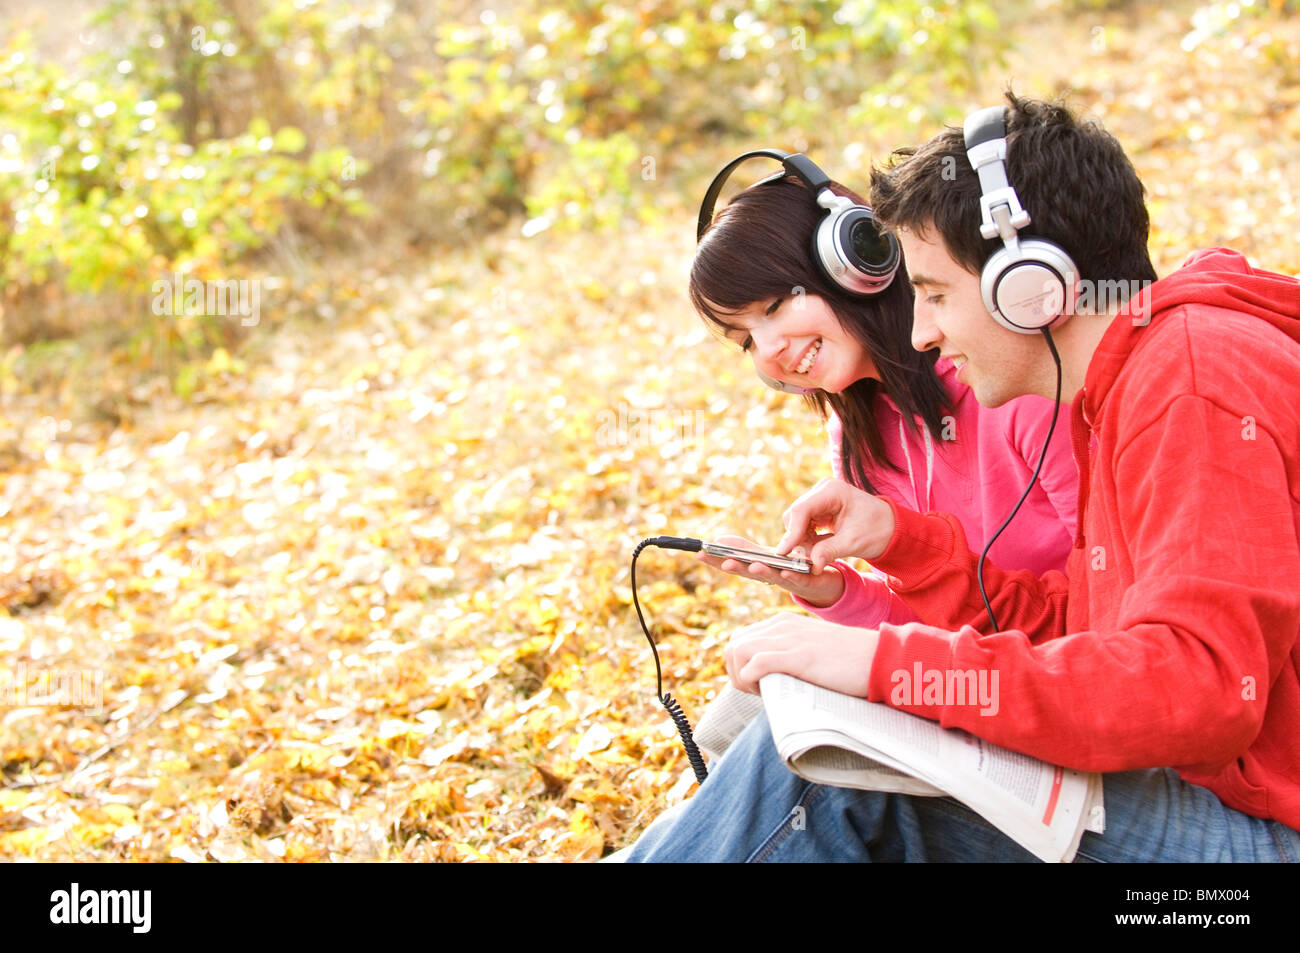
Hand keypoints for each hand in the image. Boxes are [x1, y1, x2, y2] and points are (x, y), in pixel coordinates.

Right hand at [696, 534, 846, 607]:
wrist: (822, 583)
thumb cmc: (789, 568)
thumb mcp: (765, 556)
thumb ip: (746, 549)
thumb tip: (721, 539)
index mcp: (758, 567)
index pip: (733, 562)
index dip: (716, 559)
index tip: (699, 552)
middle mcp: (770, 576)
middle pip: (748, 571)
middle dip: (734, 566)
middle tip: (720, 561)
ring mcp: (788, 580)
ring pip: (773, 576)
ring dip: (762, 572)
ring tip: (752, 565)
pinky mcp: (808, 581)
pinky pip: (800, 577)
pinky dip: (792, 574)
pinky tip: (785, 569)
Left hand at [725, 612, 878, 696]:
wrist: (878, 659)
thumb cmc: (849, 663)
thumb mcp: (812, 651)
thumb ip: (790, 656)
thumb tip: (769, 678)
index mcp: (783, 624)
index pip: (741, 641)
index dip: (742, 666)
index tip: (759, 685)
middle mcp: (781, 626)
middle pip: (734, 646)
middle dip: (737, 673)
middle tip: (758, 692)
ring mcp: (789, 639)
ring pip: (738, 652)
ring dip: (742, 677)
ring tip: (763, 692)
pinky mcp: (798, 655)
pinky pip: (755, 664)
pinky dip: (752, 680)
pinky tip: (767, 691)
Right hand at [775, 478, 896, 569]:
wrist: (891, 526)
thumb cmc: (877, 530)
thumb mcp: (853, 543)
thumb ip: (829, 552)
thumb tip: (812, 566)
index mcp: (832, 491)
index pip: (802, 510)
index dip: (791, 533)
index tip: (784, 553)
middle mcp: (823, 490)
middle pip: (795, 515)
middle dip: (798, 539)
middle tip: (807, 560)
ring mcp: (819, 497)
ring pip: (796, 521)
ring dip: (802, 540)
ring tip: (817, 555)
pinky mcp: (819, 507)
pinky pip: (803, 523)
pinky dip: (807, 538)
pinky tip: (818, 549)